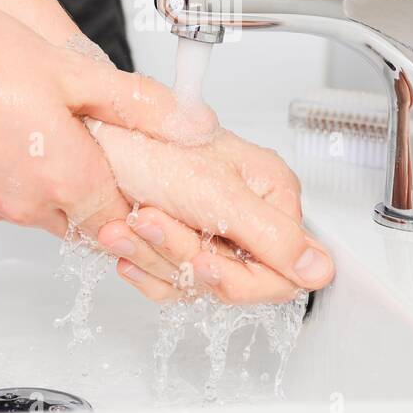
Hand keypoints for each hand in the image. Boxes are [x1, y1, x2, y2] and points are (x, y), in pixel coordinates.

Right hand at [0, 0, 333, 301]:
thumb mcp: (71, 71)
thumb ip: (139, 105)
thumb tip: (193, 125)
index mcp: (65, 177)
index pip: (125, 224)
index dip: (145, 213)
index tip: (156, 200)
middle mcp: (24, 203)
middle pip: (85, 220)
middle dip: (103, 195)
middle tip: (110, 153)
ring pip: (41, 209)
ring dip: (58, 184)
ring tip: (57, 132)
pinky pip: (2, 198)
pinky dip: (17, 177)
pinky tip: (13, 134)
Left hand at [88, 123, 334, 302]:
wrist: (90, 131)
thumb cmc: (148, 143)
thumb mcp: (219, 194)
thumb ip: (273, 237)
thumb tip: (322, 271)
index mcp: (270, 195)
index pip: (282, 272)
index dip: (241, 277)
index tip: (205, 262)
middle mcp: (245, 213)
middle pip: (234, 280)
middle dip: (184, 256)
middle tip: (153, 220)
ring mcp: (209, 228)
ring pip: (195, 281)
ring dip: (154, 256)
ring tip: (131, 219)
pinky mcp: (175, 238)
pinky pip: (167, 278)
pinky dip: (140, 260)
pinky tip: (123, 236)